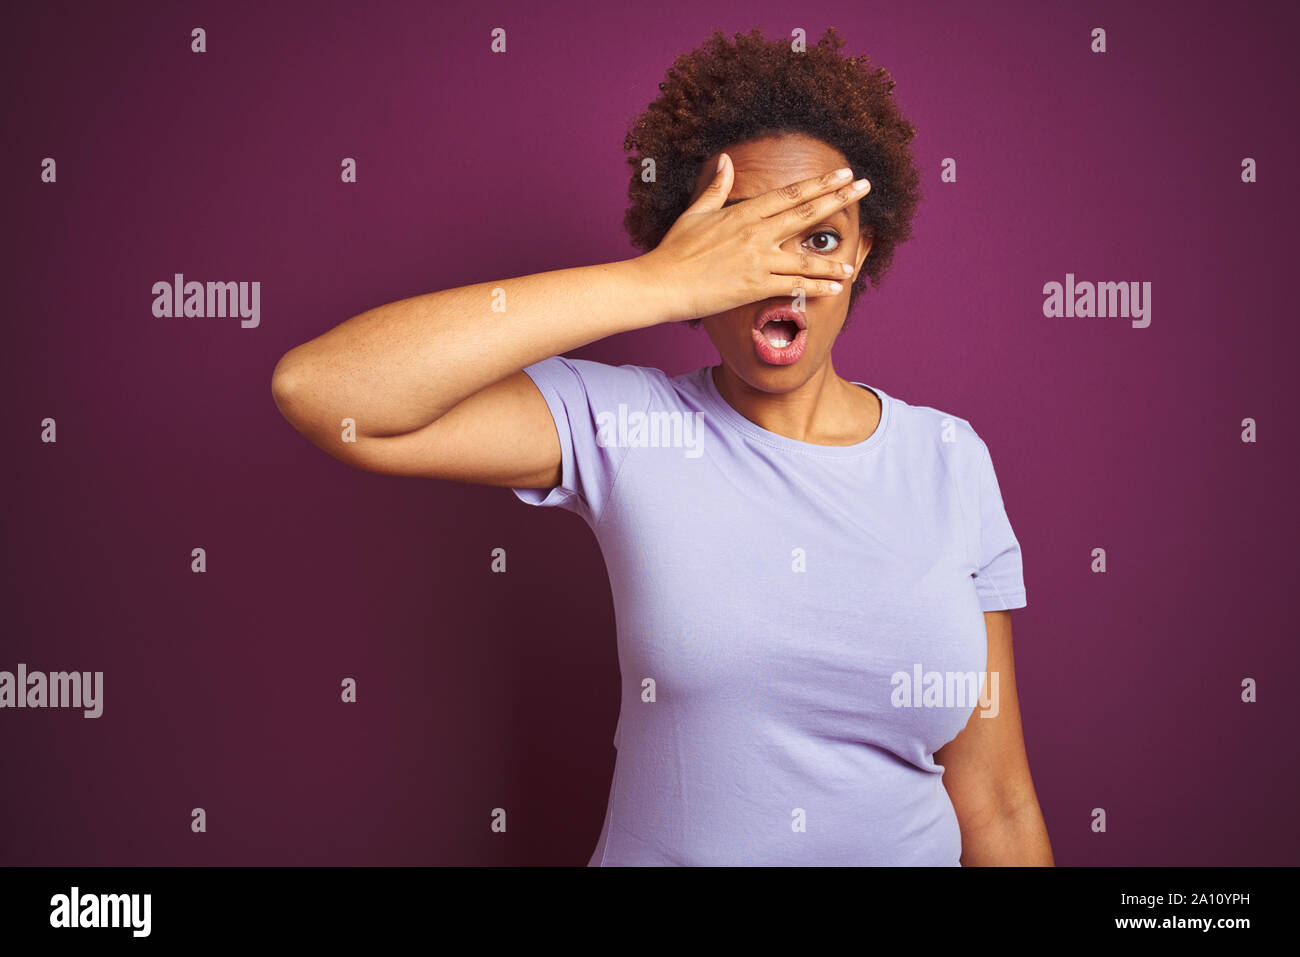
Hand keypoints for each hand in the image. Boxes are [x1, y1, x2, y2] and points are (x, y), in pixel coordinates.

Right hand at [633, 154, 870, 321]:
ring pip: (805, 258)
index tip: (843, 174)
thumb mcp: (695, 212)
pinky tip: (834, 288)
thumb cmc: (675, 249)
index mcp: (743, 212)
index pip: (790, 193)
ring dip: (831, 260)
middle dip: (838, 199)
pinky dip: (815, 287)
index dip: (819, 183)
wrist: (661, 283)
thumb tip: (727, 159)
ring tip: (851, 262)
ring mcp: (757, 260)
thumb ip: (716, 187)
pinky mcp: (754, 287)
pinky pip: (792, 286)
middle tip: (864, 187)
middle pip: (806, 213)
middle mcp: (756, 233)